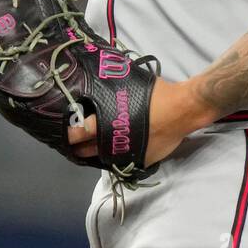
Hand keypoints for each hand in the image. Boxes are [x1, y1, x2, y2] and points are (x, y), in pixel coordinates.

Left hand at [67, 78, 206, 166]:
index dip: (71, 133)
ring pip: (103, 158)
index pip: (81, 130)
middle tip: (72, 145)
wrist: (181, 110)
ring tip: (86, 151)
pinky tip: (111, 154)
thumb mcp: (128, 87)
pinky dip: (114, 157)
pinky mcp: (140, 160)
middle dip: (78, 147)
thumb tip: (98, 88)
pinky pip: (122, 161)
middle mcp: (114, 139)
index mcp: (107, 121)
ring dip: (94, 154)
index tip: (66, 132)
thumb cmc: (155, 95)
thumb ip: (111, 93)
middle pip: (88, 147)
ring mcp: (127, 152)